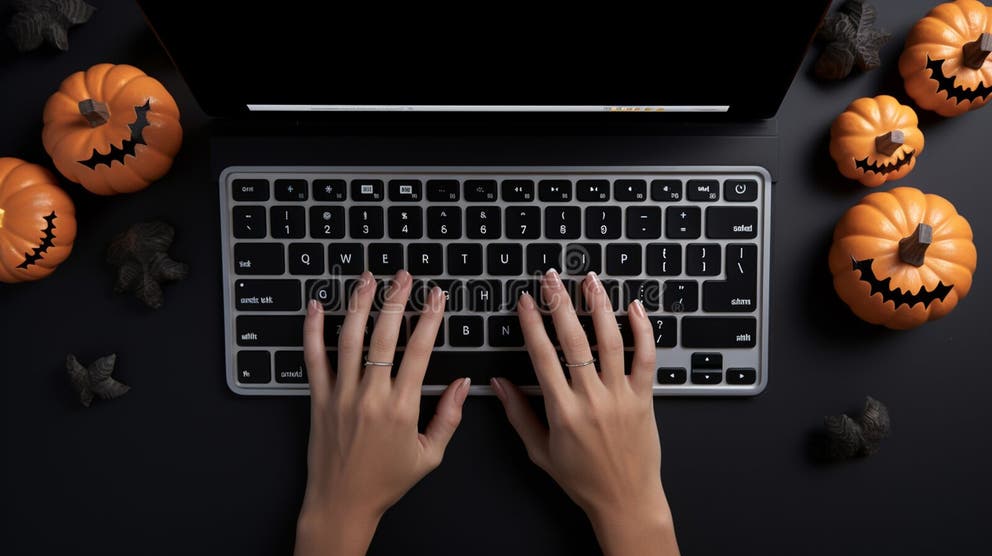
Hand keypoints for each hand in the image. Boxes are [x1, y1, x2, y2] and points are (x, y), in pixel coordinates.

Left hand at [295, 270, 469, 555]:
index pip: (419, 351)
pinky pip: (313, 358)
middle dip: (396, 300)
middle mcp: (370, 396)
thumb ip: (450, 417)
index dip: (430, 318)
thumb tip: (465, 384)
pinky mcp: (318, 399)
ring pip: (349, 339)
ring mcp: (341, 394)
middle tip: (404, 277)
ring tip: (368, 279)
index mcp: (401, 408)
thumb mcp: (430, 455)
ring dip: (359, 304)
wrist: (342, 503)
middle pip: (384, 335)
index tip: (436, 296)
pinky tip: (316, 306)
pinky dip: (312, 330)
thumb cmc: (385, 481)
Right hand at [491, 270, 678, 555]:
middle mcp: (592, 399)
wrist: (625, 500)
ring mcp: (621, 396)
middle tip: (551, 279)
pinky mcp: (644, 398)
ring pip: (610, 341)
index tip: (525, 301)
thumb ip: (519, 414)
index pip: (543, 356)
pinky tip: (635, 308)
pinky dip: (642, 330)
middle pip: (574, 340)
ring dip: (599, 306)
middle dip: (559, 304)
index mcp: (563, 411)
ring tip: (589, 281)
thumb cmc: (582, 479)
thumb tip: (498, 384)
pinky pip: (646, 358)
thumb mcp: (540, 451)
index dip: (531, 324)